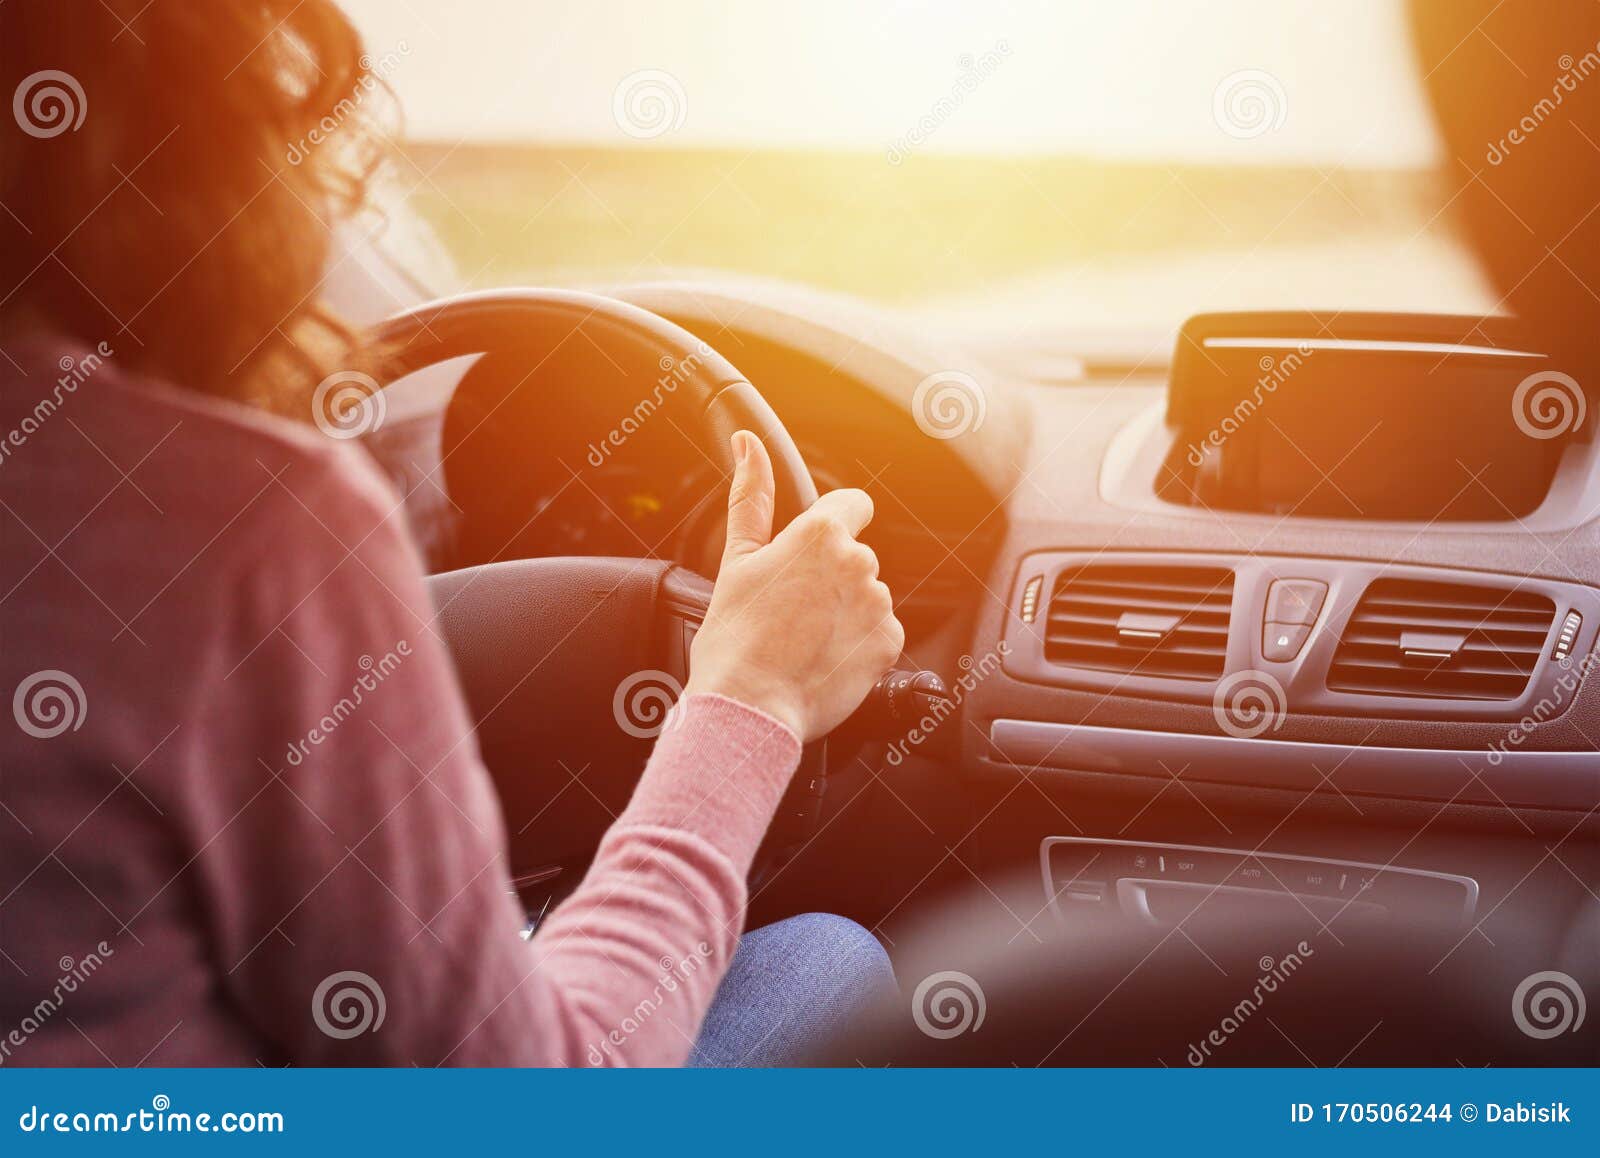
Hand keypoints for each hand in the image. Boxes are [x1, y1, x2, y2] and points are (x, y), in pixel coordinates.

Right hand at [684, 431, 904, 741]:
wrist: (749, 708)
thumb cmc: (734, 639)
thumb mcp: (737, 559)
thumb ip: (752, 496)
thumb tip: (749, 444)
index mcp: (821, 534)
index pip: (853, 504)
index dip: (832, 525)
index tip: (811, 555)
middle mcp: (859, 563)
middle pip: (855, 556)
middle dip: (831, 578)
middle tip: (791, 611)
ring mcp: (877, 605)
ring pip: (867, 596)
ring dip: (845, 612)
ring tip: (803, 640)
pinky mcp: (889, 643)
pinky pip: (880, 633)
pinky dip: (859, 645)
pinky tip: (824, 658)